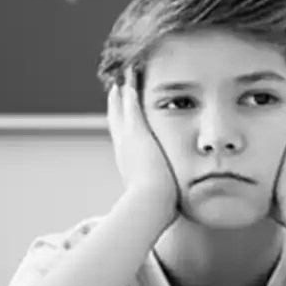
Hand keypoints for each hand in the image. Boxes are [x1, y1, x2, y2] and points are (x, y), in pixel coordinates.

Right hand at [106, 73, 178, 225]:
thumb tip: (170, 210)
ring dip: (122, 91)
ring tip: (123, 75)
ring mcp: (129, 140)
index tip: (122, 115)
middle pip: (117, 120)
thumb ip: (163, 201)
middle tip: (115, 87)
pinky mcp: (137, 133)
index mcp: (130, 164)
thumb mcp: (158, 202)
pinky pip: (132, 105)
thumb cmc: (157, 209)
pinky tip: (131, 76)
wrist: (150, 205)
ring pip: (122, 109)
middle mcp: (124, 149)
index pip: (124, 141)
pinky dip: (129, 90)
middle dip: (117, 104)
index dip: (122, 127)